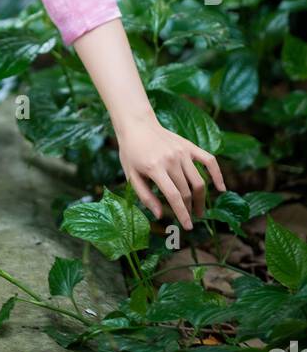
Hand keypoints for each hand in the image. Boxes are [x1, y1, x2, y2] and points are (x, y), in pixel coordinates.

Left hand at [116, 113, 226, 231]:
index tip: (188, 227)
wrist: (137, 124)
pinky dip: (217, 174)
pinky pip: (209, 160)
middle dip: (189, 209)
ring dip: (201, 199)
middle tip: (189, 218)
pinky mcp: (189, 146)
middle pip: (187, 191)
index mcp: (154, 167)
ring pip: (198, 181)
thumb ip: (145, 196)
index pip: (174, 196)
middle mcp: (171, 159)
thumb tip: (161, 216)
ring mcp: (182, 151)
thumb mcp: (131, 175)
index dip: (182, 214)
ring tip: (198, 210)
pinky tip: (221, 188)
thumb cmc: (131, 152)